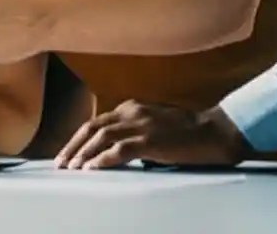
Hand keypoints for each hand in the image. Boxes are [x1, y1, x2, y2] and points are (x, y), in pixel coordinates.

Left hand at [54, 101, 248, 169]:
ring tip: (72, 167)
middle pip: (92, 127)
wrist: (215, 130)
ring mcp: (141, 125)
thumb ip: (135, 132)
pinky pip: (120, 149)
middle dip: (73, 145)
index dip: (78, 138)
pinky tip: (93, 168)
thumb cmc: (188, 132)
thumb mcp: (155, 124)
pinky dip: (103, 158)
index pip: (96, 122)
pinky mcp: (151, 140)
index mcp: (132, 108)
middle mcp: (132, 112)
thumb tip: (115, 150)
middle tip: (61, 163)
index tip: (67, 153)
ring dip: (83, 153)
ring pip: (101, 136)